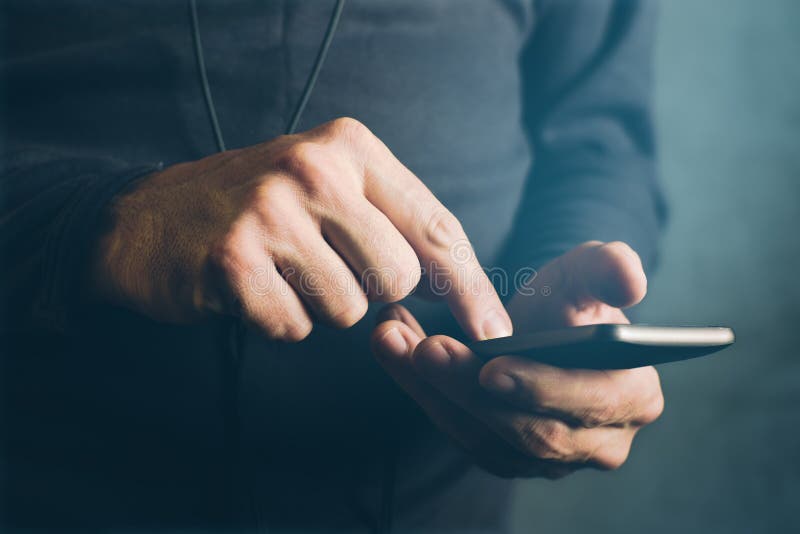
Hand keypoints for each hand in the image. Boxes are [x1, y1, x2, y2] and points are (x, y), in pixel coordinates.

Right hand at [93, 117, 510, 340]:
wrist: (148, 218)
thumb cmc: (258, 208)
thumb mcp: (330, 188)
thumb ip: (393, 223)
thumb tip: (460, 288)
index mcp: (350, 147)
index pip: (436, 226)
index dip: (470, 287)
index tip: (494, 331)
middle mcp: (313, 169)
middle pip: (397, 279)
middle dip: (369, 293)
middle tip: (323, 268)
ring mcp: (270, 213)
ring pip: (349, 311)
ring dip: (319, 306)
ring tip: (281, 272)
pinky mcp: (233, 261)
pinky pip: (294, 328)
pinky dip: (278, 322)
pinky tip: (251, 290)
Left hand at [371, 242, 663, 477]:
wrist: (542, 328)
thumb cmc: (569, 303)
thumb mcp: (588, 274)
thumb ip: (607, 269)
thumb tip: (630, 278)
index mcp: (633, 398)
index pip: (589, 402)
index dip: (540, 388)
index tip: (491, 367)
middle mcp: (597, 442)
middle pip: (528, 429)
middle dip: (468, 389)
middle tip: (424, 349)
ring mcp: (549, 459)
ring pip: (483, 436)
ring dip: (432, 389)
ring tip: (392, 339)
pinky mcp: (505, 458)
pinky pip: (458, 432)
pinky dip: (421, 392)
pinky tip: (394, 350)